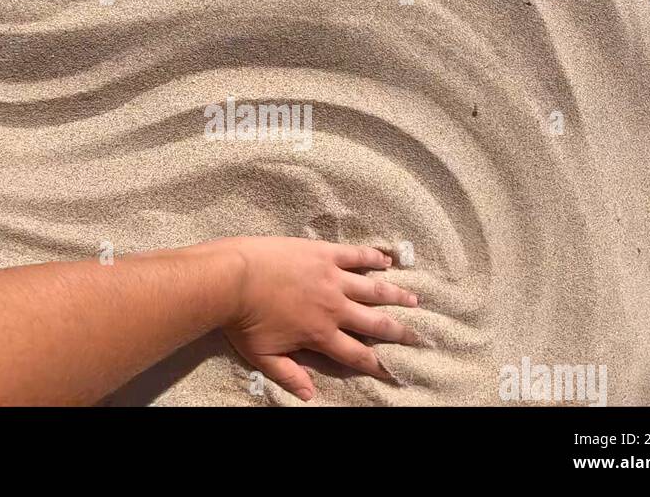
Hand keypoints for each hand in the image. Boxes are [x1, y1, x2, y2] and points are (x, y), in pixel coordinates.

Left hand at [214, 237, 418, 400]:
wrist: (232, 278)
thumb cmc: (242, 320)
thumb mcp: (263, 357)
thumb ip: (289, 375)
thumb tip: (310, 395)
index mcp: (320, 334)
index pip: (356, 354)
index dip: (377, 364)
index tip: (393, 370)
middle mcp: (334, 307)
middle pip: (375, 322)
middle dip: (399, 331)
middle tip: (417, 336)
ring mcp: (331, 278)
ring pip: (372, 288)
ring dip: (395, 295)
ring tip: (415, 299)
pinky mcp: (324, 254)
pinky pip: (355, 255)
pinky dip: (373, 257)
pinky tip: (387, 260)